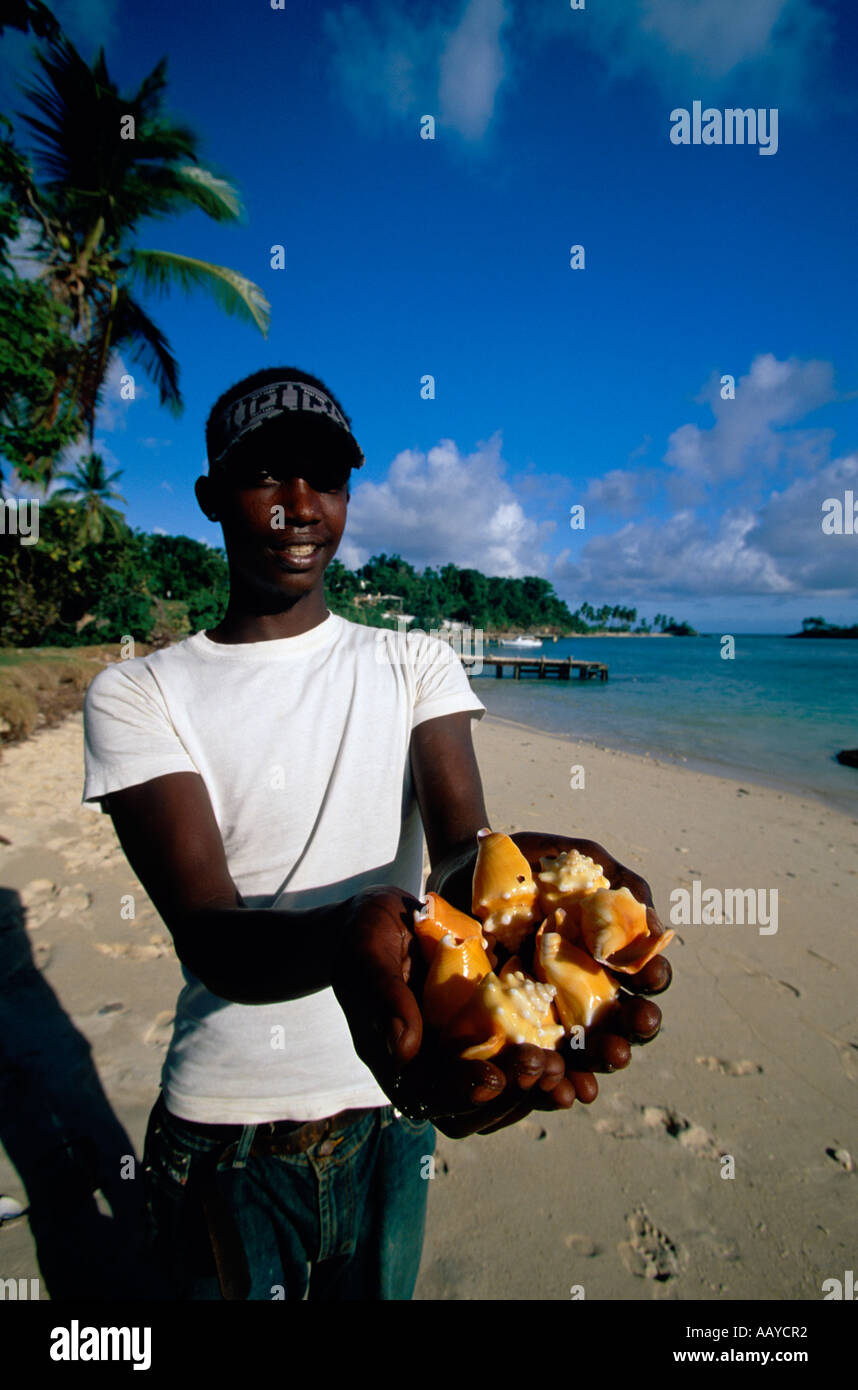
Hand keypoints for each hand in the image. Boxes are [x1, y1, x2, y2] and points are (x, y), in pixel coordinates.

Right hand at [331, 886, 582, 1137]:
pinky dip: (560, 1059)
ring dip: (540, 1086)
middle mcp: (440, 1070)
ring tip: (566, 1065)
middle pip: (478, 1107)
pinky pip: (532, 1056)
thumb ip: (383, 999)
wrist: (388, 920)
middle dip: (512, 1093)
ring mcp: (472, 1055)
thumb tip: (404, 1051)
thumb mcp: (366, 955)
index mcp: (401, 1064)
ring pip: (511, 1092)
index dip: (461, 1092)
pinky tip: (584, 1045)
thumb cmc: (366, 936)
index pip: (430, 1095)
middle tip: (541, 1066)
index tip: (492, 1077)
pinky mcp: (501, 1032)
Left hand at [427, 831, 672, 1130]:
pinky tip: (562, 1093)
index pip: (642, 975)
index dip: (653, 978)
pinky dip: (553, 1083)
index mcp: (607, 953)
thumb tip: (655, 922)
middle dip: (629, 1033)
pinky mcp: (511, 1025)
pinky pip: (537, 1061)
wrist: (465, 867)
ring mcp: (550, 1009)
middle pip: (619, 1021)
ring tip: (595, 1076)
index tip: (653, 977)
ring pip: (585, 1050)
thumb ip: (621, 882)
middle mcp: (586, 987)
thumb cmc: (527, 861)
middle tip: (629, 1038)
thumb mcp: (578, 858)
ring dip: (597, 1066)